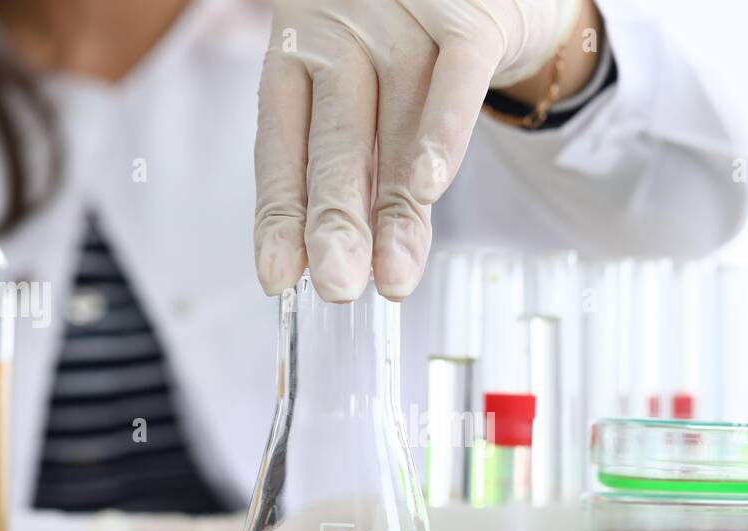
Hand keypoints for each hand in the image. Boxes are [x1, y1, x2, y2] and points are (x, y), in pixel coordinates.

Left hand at [253, 0, 582, 302]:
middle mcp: (346, 35)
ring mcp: (404, 22)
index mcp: (306, 50)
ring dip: (394, 207)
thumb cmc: (417, 29)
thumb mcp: (370, 81)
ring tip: (393, 275)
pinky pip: (457, 77)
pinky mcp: (467, 15)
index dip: (280, 212)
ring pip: (395, 124)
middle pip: (337, 142)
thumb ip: (356, 151)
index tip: (279, 278)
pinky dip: (443, 132)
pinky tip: (430, 187)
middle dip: (336, 222)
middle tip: (336, 286)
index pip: (281, 142)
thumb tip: (337, 253)